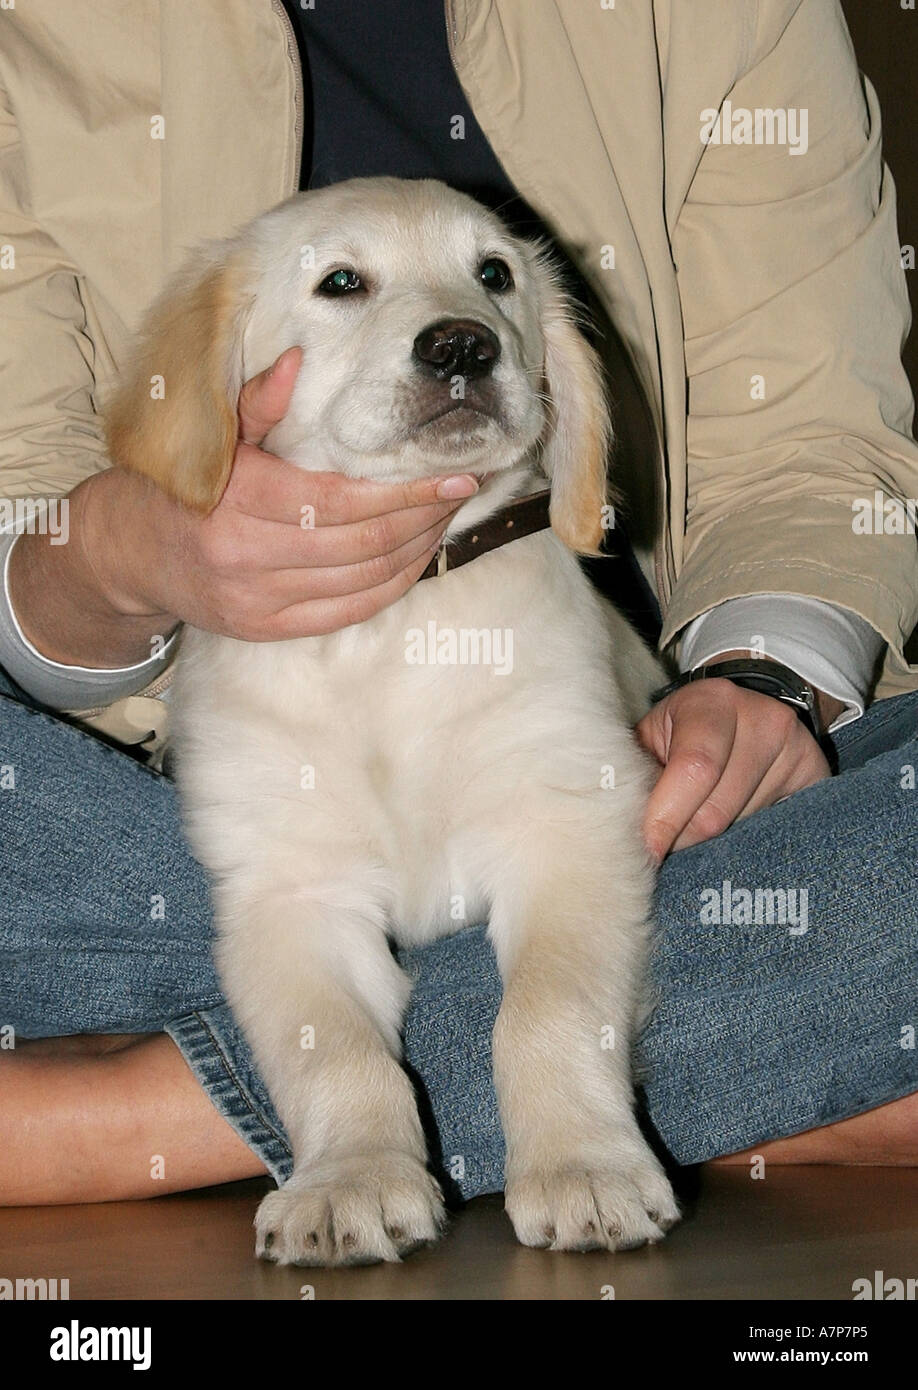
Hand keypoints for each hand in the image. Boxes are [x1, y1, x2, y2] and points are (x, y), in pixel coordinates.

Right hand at [82, 348, 478, 645]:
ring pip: (363, 580)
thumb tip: (301, 363)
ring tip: (446, 518)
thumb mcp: (214, 433)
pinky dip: (392, 586)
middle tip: (462, 491)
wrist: (132, 551)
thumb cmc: (183, 481)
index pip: (342, 502)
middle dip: (423, 518)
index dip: (405, 492)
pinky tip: (416, 558)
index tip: (452, 474)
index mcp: (239, 499)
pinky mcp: (265, 628)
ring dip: (417, 550)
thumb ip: (260, 401)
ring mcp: (258, 600)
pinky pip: (348, 612)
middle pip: (363, 543)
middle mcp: (247, 556)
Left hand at [636, 672, 832, 861]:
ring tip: (703, 821)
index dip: (666, 818)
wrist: (747, 706)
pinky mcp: (818, 774)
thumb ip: (636, 775)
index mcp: (712, 702)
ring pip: (745, 829)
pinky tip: (736, 826)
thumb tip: (619, 832)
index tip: (647, 853)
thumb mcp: (654, 736)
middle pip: (717, 812)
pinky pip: (776, 831)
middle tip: (668, 841)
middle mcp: (763, 719)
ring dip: (716, 841)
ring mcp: (797, 747)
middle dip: (683, 838)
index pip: (694, 769)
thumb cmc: (686, 729)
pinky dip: (749, 840)